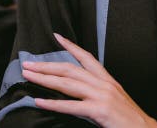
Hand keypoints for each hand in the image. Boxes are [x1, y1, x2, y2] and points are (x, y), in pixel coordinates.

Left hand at [21, 33, 156, 127]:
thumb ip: (97, 91)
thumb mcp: (114, 99)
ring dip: (44, 79)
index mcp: (107, 80)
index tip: (56, 36)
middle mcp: (103, 84)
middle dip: (46, 65)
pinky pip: (71, 106)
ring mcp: (101, 96)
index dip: (70, 45)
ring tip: (28, 76)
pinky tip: (39, 101)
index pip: (86, 57)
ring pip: (67, 83)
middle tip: (28, 63)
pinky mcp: (99, 110)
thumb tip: (79, 90)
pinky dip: (53, 103)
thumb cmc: (129, 119)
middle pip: (69, 69)